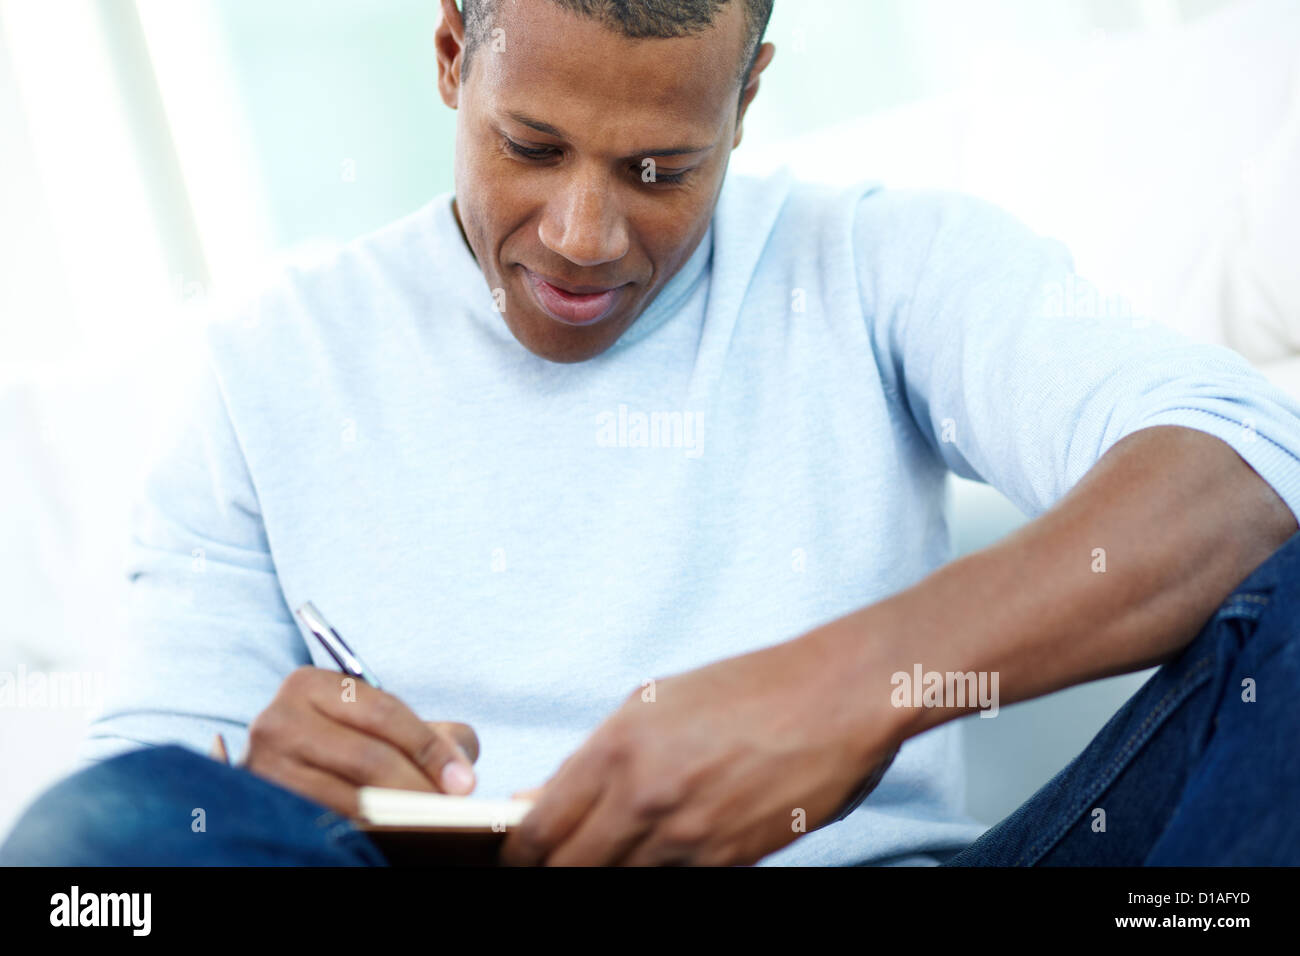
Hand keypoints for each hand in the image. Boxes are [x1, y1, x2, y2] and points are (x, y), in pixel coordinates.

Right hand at [243, 666, 479, 816]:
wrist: (289, 769)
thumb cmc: (349, 743)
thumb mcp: (382, 723)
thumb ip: (433, 734)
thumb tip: (460, 770)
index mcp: (309, 685)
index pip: (383, 712)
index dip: (430, 748)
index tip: (464, 782)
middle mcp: (277, 721)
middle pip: (366, 757)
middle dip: (418, 785)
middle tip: (451, 809)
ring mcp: (265, 767)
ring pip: (347, 798)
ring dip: (396, 815)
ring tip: (431, 825)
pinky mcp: (265, 806)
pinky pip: (326, 825)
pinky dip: (365, 832)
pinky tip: (393, 836)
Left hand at [500, 630, 901, 865]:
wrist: (835, 698)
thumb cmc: (744, 690)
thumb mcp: (655, 705)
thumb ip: (593, 760)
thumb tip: (535, 804)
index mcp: (616, 748)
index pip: (537, 831)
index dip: (517, 856)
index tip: (516, 859)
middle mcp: (643, 797)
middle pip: (567, 870)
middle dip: (554, 873)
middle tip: (559, 864)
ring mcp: (686, 837)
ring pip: (617, 882)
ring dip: (609, 872)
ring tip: (622, 850)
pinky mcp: (728, 862)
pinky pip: (670, 884)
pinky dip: (657, 874)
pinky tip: (664, 854)